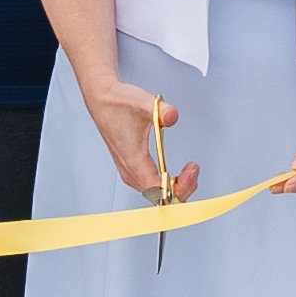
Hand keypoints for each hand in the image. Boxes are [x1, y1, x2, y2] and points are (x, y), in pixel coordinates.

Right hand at [81, 77, 197, 203]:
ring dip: (174, 187)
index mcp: (133, 160)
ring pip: (154, 194)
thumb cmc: (118, 104)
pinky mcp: (130, 166)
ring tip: (189, 172)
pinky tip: (175, 175)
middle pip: (158, 197)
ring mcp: (129, 169)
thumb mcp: (145, 103)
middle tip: (193, 170)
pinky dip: (165, 184)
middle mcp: (129, 169)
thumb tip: (172, 116)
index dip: (177, 188)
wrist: (102, 99)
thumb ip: (162, 110)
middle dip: (181, 188)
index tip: (189, 173)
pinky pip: (149, 186)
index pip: (157, 190)